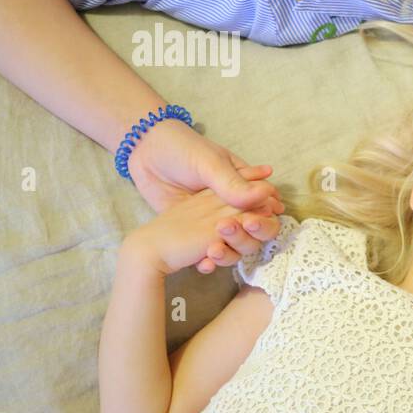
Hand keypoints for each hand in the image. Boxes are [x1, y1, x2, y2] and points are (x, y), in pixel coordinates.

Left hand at [125, 118, 284, 271]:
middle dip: (248, 237)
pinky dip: (209, 262)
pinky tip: (203, 263)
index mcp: (244, 185)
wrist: (144, 154)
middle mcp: (233, 206)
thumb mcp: (210, 163)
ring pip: (235, 246)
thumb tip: (267, 195)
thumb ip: (234, 183)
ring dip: (229, 252)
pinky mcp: (195, 233)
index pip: (267, 206)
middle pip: (254, 231)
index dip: (266, 218)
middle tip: (229, 230)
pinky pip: (208, 253)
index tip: (254, 222)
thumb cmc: (182, 149)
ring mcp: (214, 221)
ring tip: (213, 250)